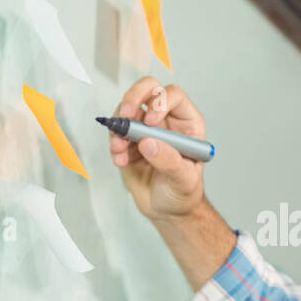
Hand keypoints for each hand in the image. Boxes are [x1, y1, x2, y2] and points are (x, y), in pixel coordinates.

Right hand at [109, 77, 207, 222]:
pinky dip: (114, 144)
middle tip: (125, 116)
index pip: (173, 95)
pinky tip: (120, 161)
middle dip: (132, 98)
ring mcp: (145, 129)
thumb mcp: (184, 180)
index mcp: (187, 123)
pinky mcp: (129, 141)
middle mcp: (166, 120)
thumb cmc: (183, 192)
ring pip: (127, 109)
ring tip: (120, 150)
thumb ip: (170, 161)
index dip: (160, 102)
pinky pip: (116, 132)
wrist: (167, 210)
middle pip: (147, 90)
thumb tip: (148, 143)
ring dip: (119, 127)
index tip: (150, 122)